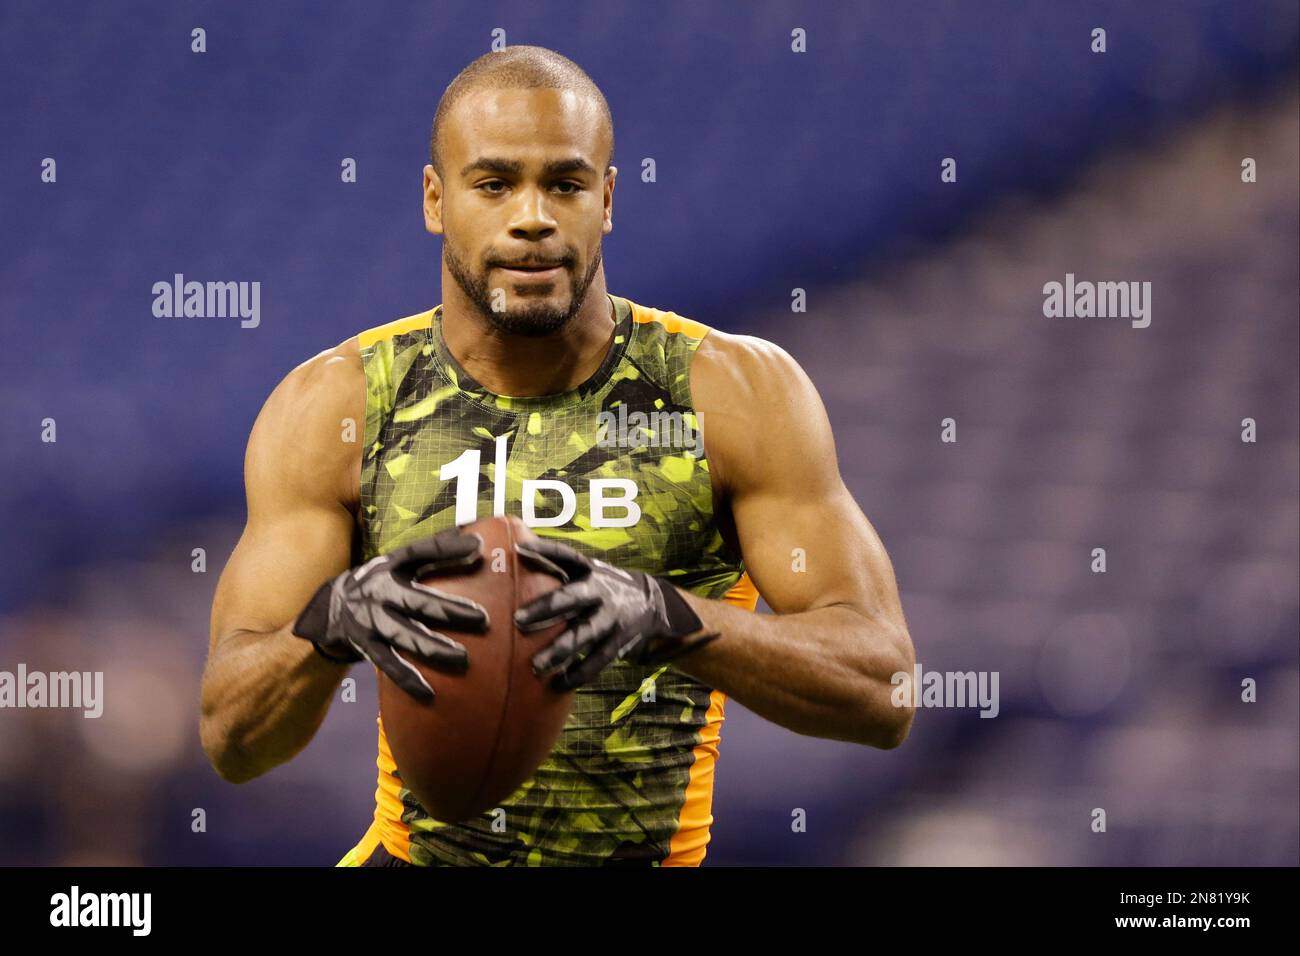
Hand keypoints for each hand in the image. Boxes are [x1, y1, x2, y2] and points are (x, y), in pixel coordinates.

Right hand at [291, 526, 489, 701]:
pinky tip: (429, 693)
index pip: (420, 553)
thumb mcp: (401, 562)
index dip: (447, 549)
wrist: (331, 606)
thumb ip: (437, 551)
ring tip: (463, 659)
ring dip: (433, 648)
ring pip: (404, 635)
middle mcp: (379, 591)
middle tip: (483, 619)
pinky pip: (388, 664)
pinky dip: (407, 679)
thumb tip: (478, 543)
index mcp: (391, 566)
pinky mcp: (365, 646)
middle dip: (449, 610)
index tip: (478, 548)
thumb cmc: (381, 582)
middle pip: (416, 600)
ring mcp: (371, 620)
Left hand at [513, 537, 719, 690]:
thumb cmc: (603, 587)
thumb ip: (557, 567)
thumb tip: (515, 552)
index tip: (519, 549)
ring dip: (560, 650)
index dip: (545, 550)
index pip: (566, 556)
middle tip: (518, 620)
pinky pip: (597, 661)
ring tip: (536, 666)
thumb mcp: (588, 571)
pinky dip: (578, 674)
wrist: (651, 603)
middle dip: (545, 608)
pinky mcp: (619, 642)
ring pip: (584, 634)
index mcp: (590, 570)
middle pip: (572, 598)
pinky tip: (557, 684)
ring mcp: (612, 618)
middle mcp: (601, 591)